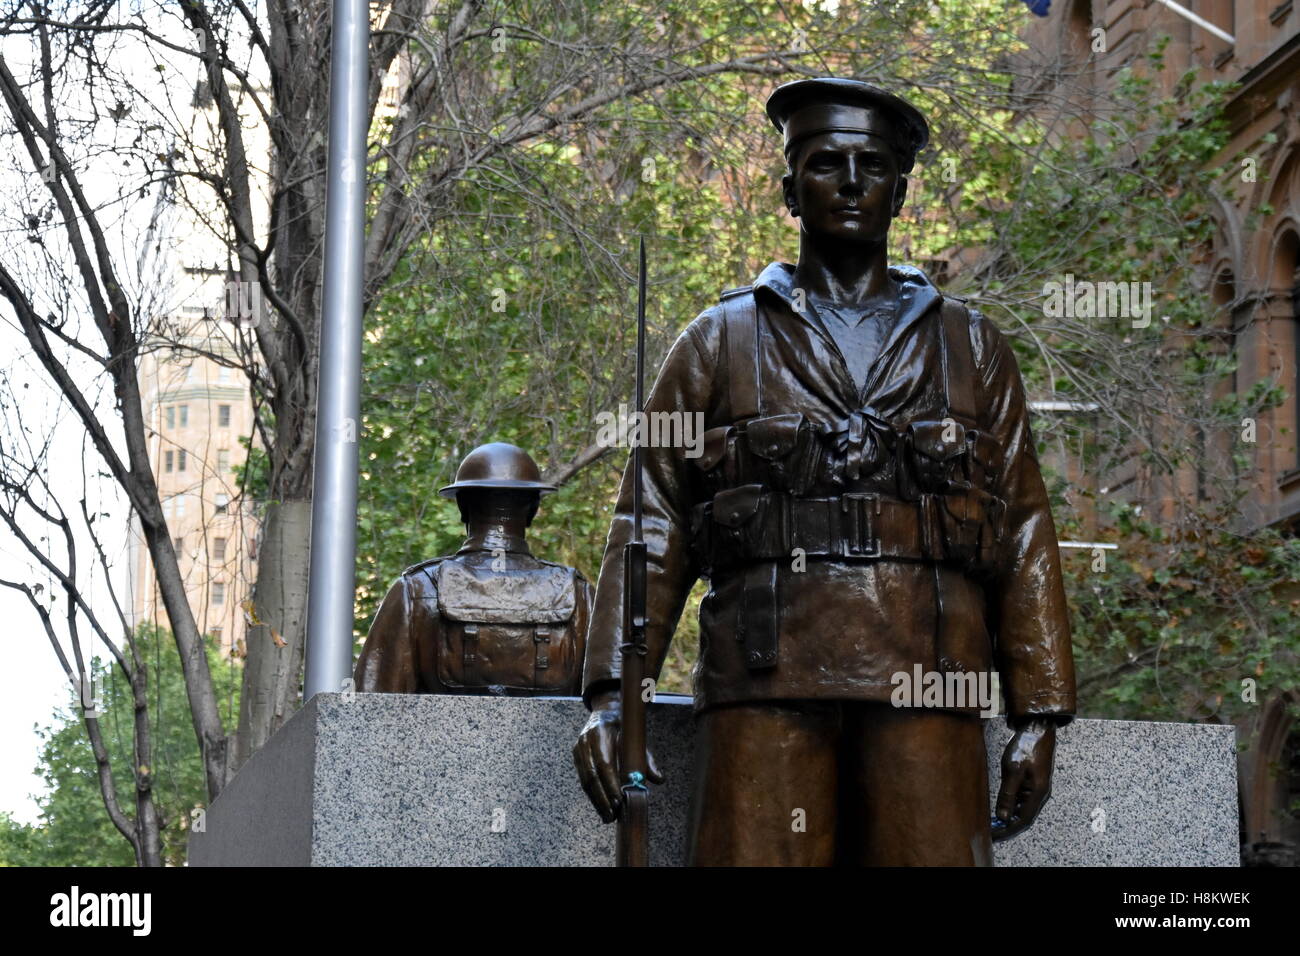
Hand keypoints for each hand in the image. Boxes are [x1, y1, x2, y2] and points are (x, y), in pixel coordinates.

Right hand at [572, 688, 663, 823]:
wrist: (605, 712)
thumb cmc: (624, 727)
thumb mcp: (638, 739)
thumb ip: (647, 759)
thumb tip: (659, 779)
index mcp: (601, 732)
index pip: (604, 763)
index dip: (610, 784)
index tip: (618, 800)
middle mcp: (585, 740)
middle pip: (591, 775)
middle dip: (602, 798)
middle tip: (611, 815)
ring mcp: (578, 749)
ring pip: (585, 780)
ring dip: (596, 800)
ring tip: (607, 816)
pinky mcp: (576, 756)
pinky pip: (583, 779)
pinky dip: (592, 795)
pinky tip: (601, 806)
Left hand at [991, 717, 1056, 841]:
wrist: (1037, 729)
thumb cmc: (1025, 747)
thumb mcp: (1013, 770)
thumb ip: (1008, 794)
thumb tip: (1002, 817)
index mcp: (1037, 794)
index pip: (1022, 821)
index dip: (1007, 831)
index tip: (992, 836)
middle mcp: (1039, 794)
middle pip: (1022, 818)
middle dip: (1006, 827)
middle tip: (988, 832)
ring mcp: (1036, 788)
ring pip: (1021, 809)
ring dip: (1007, 817)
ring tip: (990, 822)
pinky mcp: (1031, 782)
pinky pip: (1020, 800)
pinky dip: (1009, 805)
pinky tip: (998, 806)